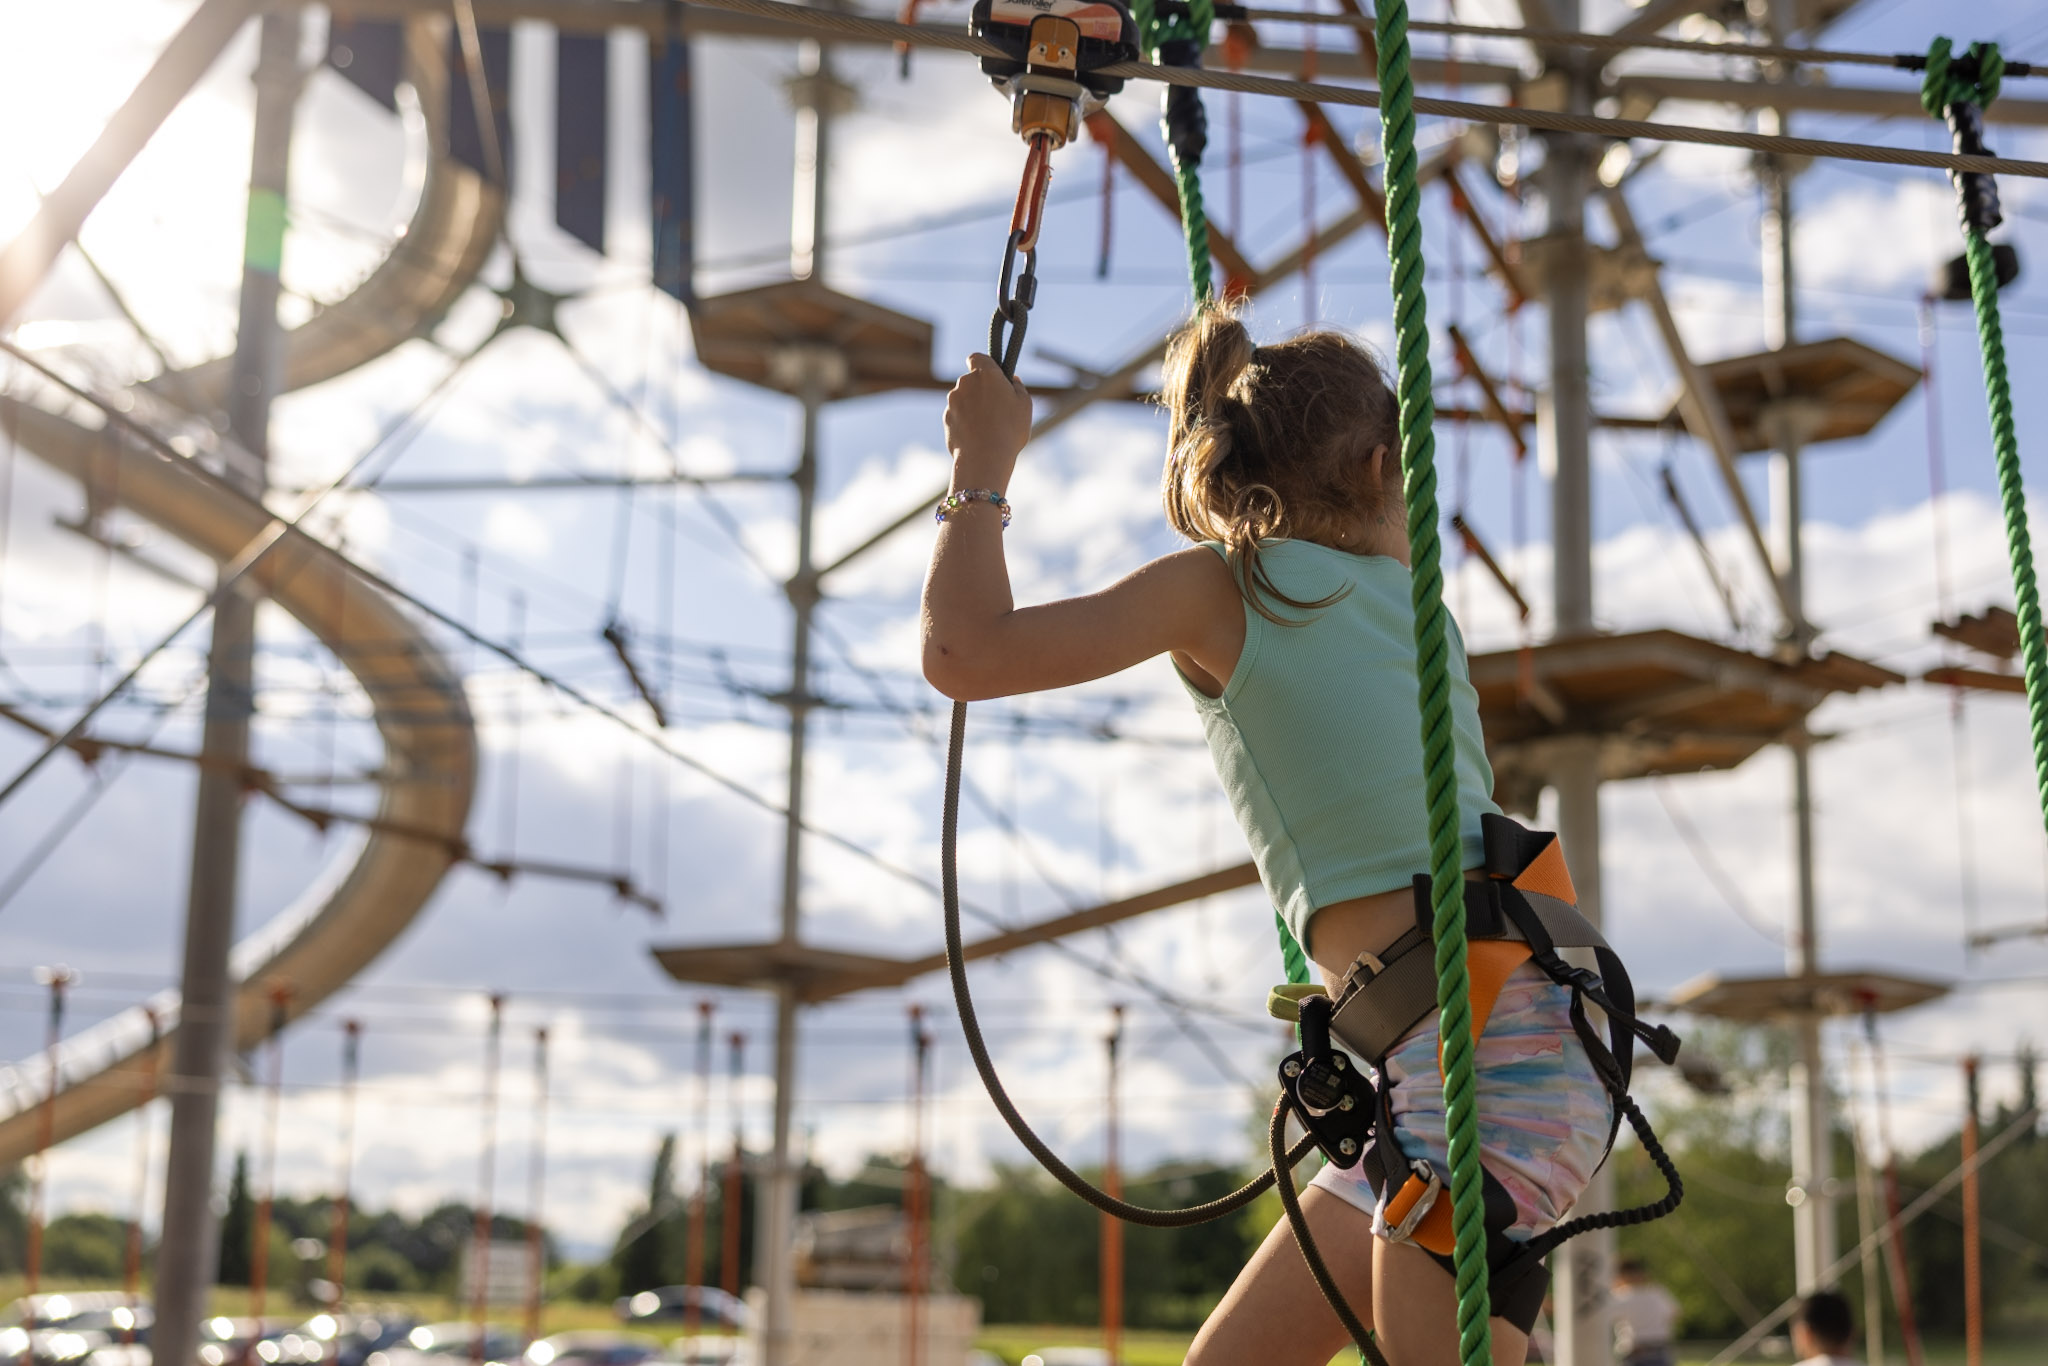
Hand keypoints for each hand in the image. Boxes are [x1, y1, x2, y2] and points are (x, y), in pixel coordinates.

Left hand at [943, 353, 1031, 489]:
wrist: (984, 458)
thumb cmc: (1009, 430)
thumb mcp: (1024, 405)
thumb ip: (1018, 387)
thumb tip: (1011, 380)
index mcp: (986, 374)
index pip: (977, 357)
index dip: (983, 364)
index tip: (991, 375)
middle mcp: (965, 383)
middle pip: (971, 380)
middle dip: (981, 389)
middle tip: (997, 407)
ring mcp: (953, 401)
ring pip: (963, 398)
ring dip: (972, 406)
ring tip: (989, 426)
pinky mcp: (946, 418)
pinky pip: (957, 415)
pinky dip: (965, 421)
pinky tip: (978, 436)